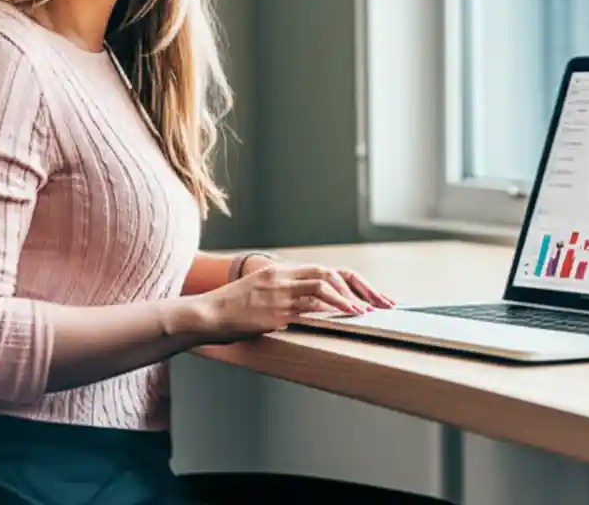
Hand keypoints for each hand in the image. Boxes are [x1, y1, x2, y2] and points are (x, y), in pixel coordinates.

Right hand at [240, 256, 395, 310]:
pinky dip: (333, 309)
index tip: (372, 296)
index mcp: (281, 271)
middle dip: (360, 287)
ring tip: (366, 311)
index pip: (325, 271)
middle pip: (331, 274)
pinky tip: (348, 317)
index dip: (351, 283)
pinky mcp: (275, 311)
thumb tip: (312, 309)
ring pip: (323, 284)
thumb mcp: (261, 294)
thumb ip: (286, 296)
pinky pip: (310, 307)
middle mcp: (283, 277)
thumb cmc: (232, 309)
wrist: (207, 314)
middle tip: (382, 302)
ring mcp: (280, 292)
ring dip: (349, 298)